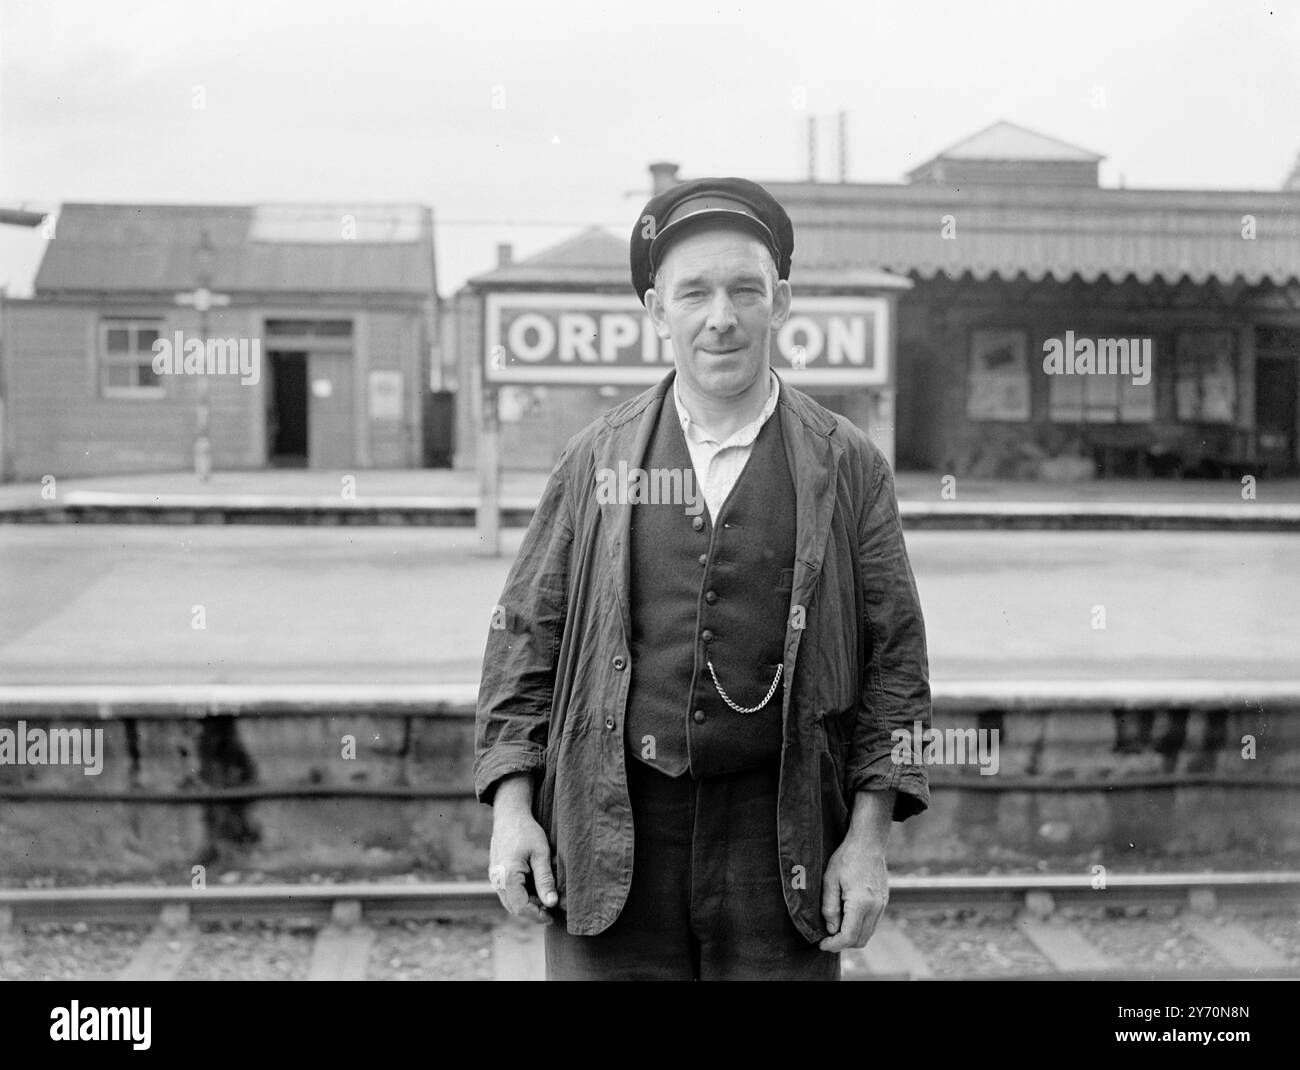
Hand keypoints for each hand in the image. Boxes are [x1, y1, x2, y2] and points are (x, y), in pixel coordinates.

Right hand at [488, 776, 557, 923]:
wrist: (509, 815)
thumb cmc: (527, 831)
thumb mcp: (541, 854)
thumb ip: (545, 880)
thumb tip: (552, 903)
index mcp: (508, 876)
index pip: (521, 907)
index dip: (537, 915)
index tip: (551, 916)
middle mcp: (497, 880)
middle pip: (513, 907)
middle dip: (532, 911)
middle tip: (550, 908)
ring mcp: (494, 877)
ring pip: (509, 901)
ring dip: (526, 904)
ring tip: (544, 898)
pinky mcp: (495, 873)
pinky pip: (506, 892)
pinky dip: (520, 895)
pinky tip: (534, 888)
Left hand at [817, 839, 888, 951]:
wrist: (868, 844)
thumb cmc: (846, 859)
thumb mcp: (830, 880)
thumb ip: (829, 907)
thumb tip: (831, 929)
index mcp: (861, 903)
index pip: (848, 936)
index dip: (834, 945)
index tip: (821, 943)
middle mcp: (875, 908)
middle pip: (860, 940)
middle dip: (842, 944)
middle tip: (827, 938)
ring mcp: (882, 906)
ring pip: (868, 934)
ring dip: (852, 937)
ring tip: (835, 928)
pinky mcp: (883, 902)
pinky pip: (872, 924)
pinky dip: (860, 928)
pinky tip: (847, 918)